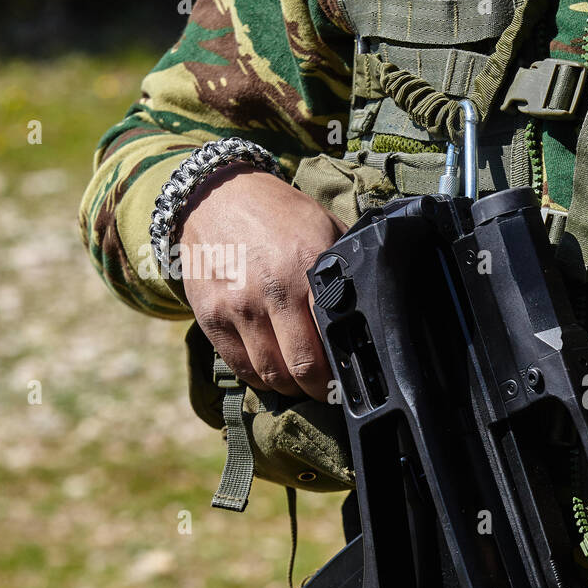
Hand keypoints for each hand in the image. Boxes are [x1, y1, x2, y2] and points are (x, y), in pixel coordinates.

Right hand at [179, 166, 346, 400]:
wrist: (215, 197)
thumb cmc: (279, 215)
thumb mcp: (325, 228)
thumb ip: (347, 268)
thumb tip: (377, 306)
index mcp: (307, 269)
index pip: (333, 337)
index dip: (345, 367)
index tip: (354, 377)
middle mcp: (271, 292)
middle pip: (303, 367)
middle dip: (321, 388)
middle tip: (331, 390)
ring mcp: (237, 307)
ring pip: (271, 374)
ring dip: (292, 388)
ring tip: (304, 384)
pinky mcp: (210, 317)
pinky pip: (240, 367)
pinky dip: (261, 380)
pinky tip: (275, 374)